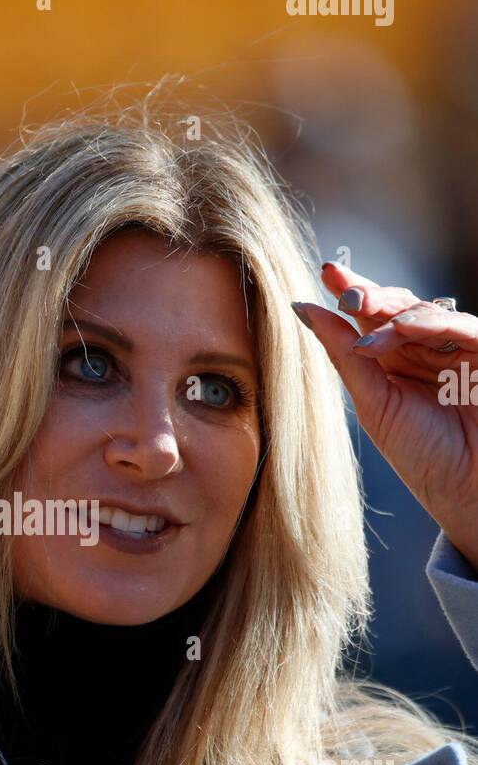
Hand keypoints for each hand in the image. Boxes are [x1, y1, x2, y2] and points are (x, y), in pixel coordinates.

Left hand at [293, 262, 477, 571]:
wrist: (468, 492)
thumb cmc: (424, 457)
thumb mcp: (373, 403)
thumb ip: (343, 354)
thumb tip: (303, 310)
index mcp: (397, 363)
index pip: (374, 318)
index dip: (354, 291)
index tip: (327, 272)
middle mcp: (428, 351)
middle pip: (399, 305)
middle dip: (369, 293)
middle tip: (341, 286)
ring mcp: (459, 351)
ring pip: (426, 310)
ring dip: (391, 308)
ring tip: (361, 313)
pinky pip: (461, 326)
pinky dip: (430, 322)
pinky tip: (401, 327)